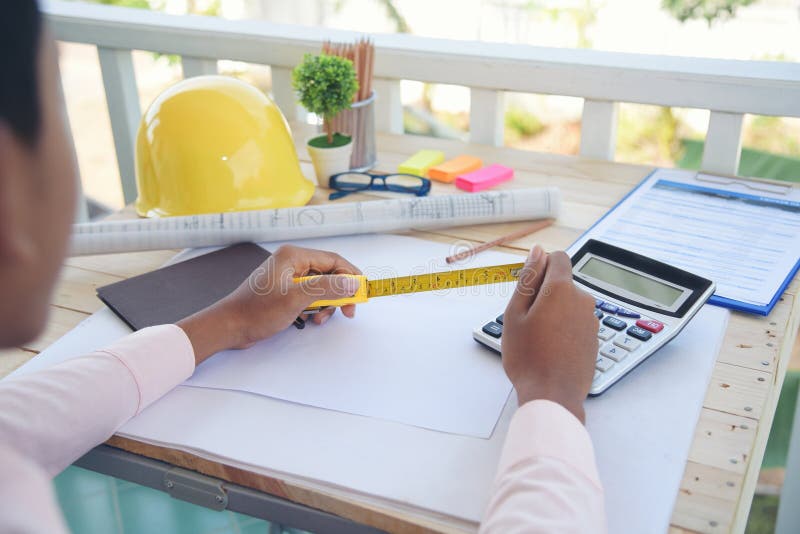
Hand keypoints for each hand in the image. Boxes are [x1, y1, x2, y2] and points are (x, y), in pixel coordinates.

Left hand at [177, 245, 360, 364]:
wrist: (229, 327)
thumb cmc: (257, 311)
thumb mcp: (296, 299)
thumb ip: (327, 288)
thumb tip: (354, 282)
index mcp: (294, 256)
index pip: (334, 260)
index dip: (351, 275)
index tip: (362, 293)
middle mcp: (292, 263)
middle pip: (329, 274)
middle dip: (340, 293)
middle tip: (348, 312)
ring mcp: (288, 278)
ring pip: (321, 287)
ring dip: (327, 304)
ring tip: (320, 319)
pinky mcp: (285, 292)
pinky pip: (310, 296)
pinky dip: (315, 308)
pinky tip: (311, 320)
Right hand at [501, 245, 597, 422]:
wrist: (553, 396)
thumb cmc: (528, 357)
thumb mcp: (515, 313)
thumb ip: (528, 278)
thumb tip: (537, 252)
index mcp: (562, 289)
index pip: (558, 257)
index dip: (541, 267)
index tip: (529, 288)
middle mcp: (583, 300)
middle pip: (562, 283)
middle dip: (544, 294)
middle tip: (526, 322)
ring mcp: (591, 320)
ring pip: (568, 304)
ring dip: (554, 313)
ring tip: (538, 339)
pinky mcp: (594, 338)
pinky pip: (575, 323)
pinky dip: (563, 329)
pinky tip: (551, 349)